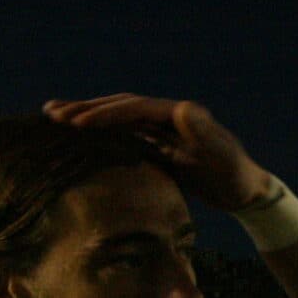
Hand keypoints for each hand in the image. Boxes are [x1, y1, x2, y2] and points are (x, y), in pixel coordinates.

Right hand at [42, 94, 270, 210]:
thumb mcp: (223, 157)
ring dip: (88, 116)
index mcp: (180, 115)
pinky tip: (78, 135)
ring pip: (119, 118)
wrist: (245, 190)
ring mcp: (162, 129)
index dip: (107, 113)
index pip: (136, 108)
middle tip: (52, 113)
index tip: (79, 122)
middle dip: (88, 109)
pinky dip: (101, 132)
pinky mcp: (159, 144)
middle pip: (122, 107)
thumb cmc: (235, 176)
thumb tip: (183, 109)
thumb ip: (205, 135)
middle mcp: (169, 116)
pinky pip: (124, 134)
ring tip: (53, 115)